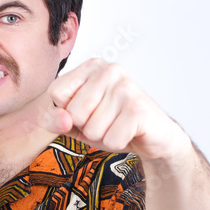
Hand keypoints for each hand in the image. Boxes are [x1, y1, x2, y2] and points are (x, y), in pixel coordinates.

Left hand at [44, 58, 187, 160]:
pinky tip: (129, 132)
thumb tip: (62, 119)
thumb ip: (55, 120)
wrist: (153, 137)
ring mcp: (125, 87)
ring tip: (118, 126)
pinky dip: (117, 143)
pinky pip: (110, 139)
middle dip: (86, 128)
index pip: (56, 92)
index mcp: (91, 67)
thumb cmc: (114, 124)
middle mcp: (109, 70)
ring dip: (103, 137)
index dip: (67, 112)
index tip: (88, 111)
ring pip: (91, 129)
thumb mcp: (76, 123)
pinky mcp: (138, 108)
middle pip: (72, 112)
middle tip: (106, 122)